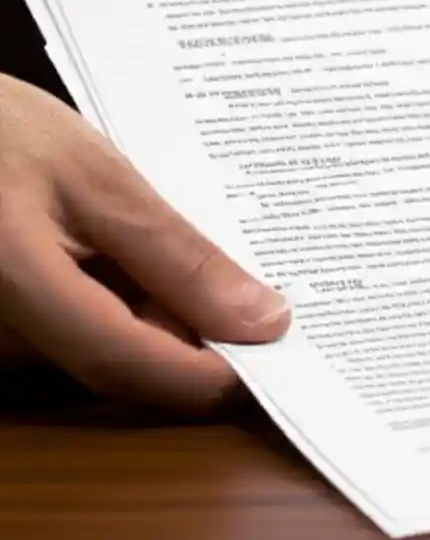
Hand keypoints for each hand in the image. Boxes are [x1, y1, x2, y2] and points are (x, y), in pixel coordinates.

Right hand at [0, 74, 289, 415]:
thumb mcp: (98, 176)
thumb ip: (175, 254)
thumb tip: (259, 320)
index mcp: (15, 285)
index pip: (128, 364)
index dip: (210, 375)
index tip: (279, 357)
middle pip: (120, 361)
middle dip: (194, 335)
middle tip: (262, 295)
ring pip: (103, 346)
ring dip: (160, 313)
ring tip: (200, 256)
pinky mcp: (5, 326)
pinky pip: (81, 327)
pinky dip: (126, 300)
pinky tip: (151, 257)